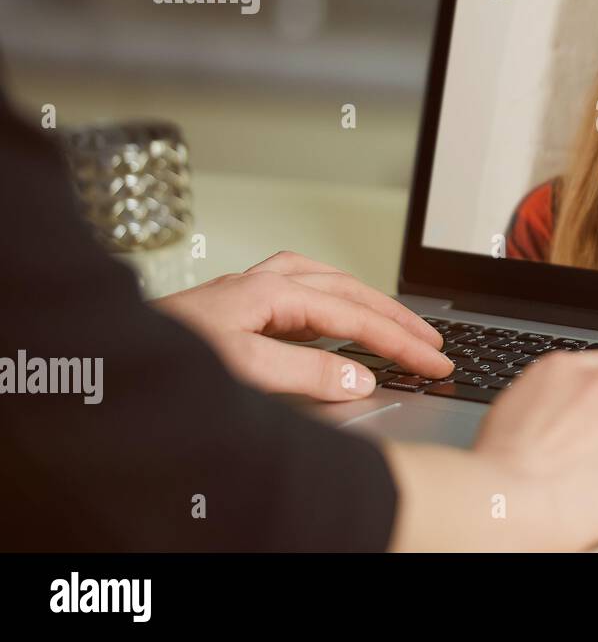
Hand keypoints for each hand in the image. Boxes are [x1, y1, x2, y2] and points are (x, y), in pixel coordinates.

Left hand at [151, 250, 451, 399]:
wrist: (99, 355)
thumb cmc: (160, 360)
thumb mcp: (240, 370)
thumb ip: (304, 374)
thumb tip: (361, 377)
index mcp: (268, 292)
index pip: (354, 317)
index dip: (400, 342)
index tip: (434, 362)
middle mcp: (260, 283)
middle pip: (348, 290)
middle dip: (396, 317)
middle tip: (434, 343)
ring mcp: (246, 292)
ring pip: (326, 284)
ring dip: (366, 303)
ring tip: (397, 324)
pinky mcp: (235, 308)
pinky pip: (301, 294)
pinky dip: (332, 305)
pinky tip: (333, 323)